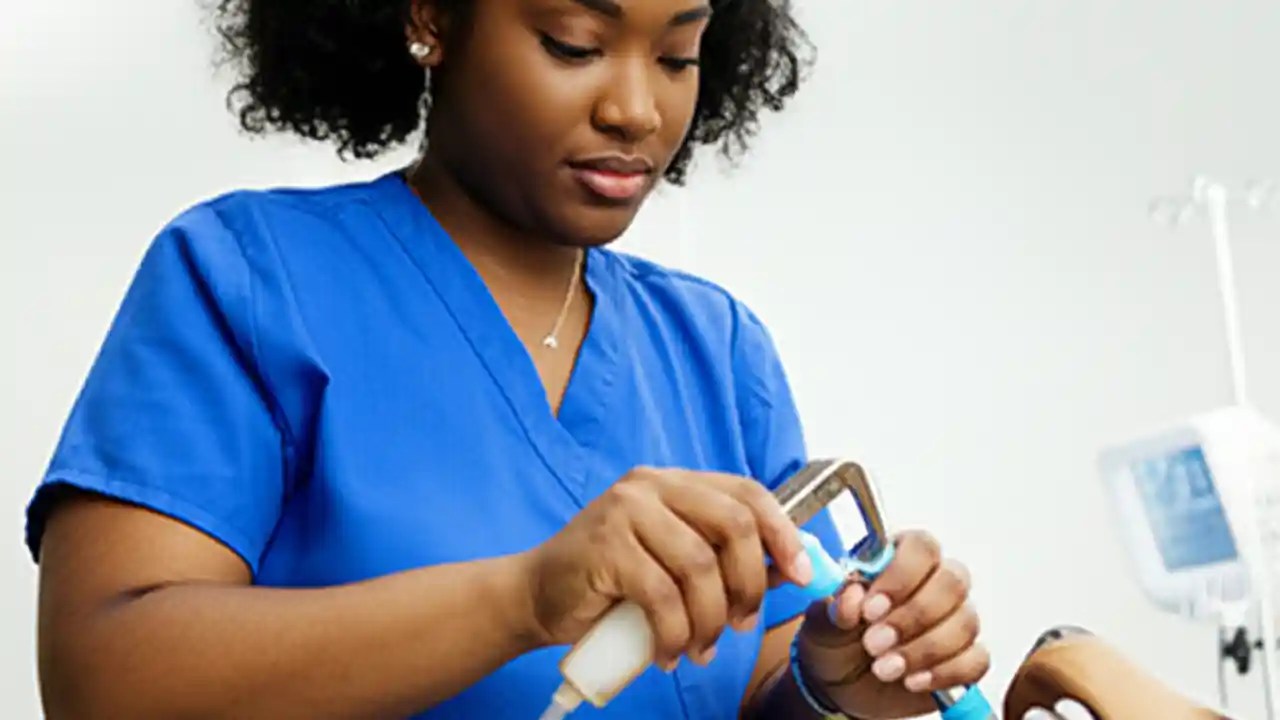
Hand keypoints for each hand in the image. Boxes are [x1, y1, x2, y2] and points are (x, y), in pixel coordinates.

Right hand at [517, 467, 813, 667]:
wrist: (537, 594)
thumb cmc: (612, 582)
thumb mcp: (674, 562)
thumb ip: (722, 558)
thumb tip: (790, 570)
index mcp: (674, 482)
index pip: (746, 493)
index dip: (782, 532)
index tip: (800, 573)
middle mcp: (651, 486)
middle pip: (732, 525)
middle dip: (749, 583)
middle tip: (743, 623)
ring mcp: (625, 511)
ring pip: (699, 567)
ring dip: (710, 620)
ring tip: (700, 647)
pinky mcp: (605, 546)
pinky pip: (662, 596)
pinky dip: (674, 634)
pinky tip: (667, 653)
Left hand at [795, 530, 988, 718]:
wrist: (841, 683)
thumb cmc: (836, 637)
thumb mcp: (823, 622)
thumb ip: (837, 606)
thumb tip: (853, 597)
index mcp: (900, 558)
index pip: (921, 546)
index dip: (902, 576)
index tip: (871, 609)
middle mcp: (935, 581)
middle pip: (952, 583)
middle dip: (913, 617)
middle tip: (874, 643)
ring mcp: (955, 618)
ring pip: (965, 623)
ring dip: (924, 649)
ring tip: (884, 668)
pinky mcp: (965, 657)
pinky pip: (976, 659)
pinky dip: (945, 673)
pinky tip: (913, 681)